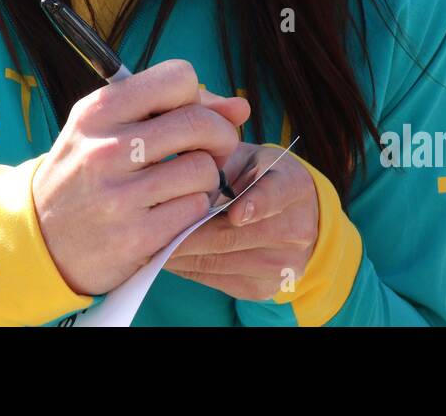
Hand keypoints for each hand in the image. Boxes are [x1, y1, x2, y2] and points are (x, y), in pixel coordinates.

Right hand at [32, 59, 250, 295]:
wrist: (40, 239)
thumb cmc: (85, 174)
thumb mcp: (108, 129)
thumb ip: (172, 109)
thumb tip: (241, 108)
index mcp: (98, 111)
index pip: (178, 78)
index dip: (195, 96)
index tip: (187, 115)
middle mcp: (106, 149)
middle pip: (199, 123)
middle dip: (220, 136)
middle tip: (213, 150)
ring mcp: (119, 196)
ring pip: (203, 170)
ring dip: (205, 179)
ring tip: (182, 185)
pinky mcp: (136, 237)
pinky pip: (195, 210)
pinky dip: (193, 210)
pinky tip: (172, 211)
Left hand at [165, 142, 318, 301]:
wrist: (292, 213)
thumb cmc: (256, 176)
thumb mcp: (244, 157)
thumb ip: (220, 163)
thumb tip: (181, 177)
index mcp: (293, 186)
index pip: (276, 194)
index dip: (258, 204)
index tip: (237, 214)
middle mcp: (296, 229)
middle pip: (234, 236)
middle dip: (187, 231)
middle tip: (150, 225)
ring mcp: (282, 264)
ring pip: (219, 261)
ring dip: (180, 252)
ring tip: (149, 239)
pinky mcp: (264, 288)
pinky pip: (216, 279)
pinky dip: (187, 267)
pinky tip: (167, 254)